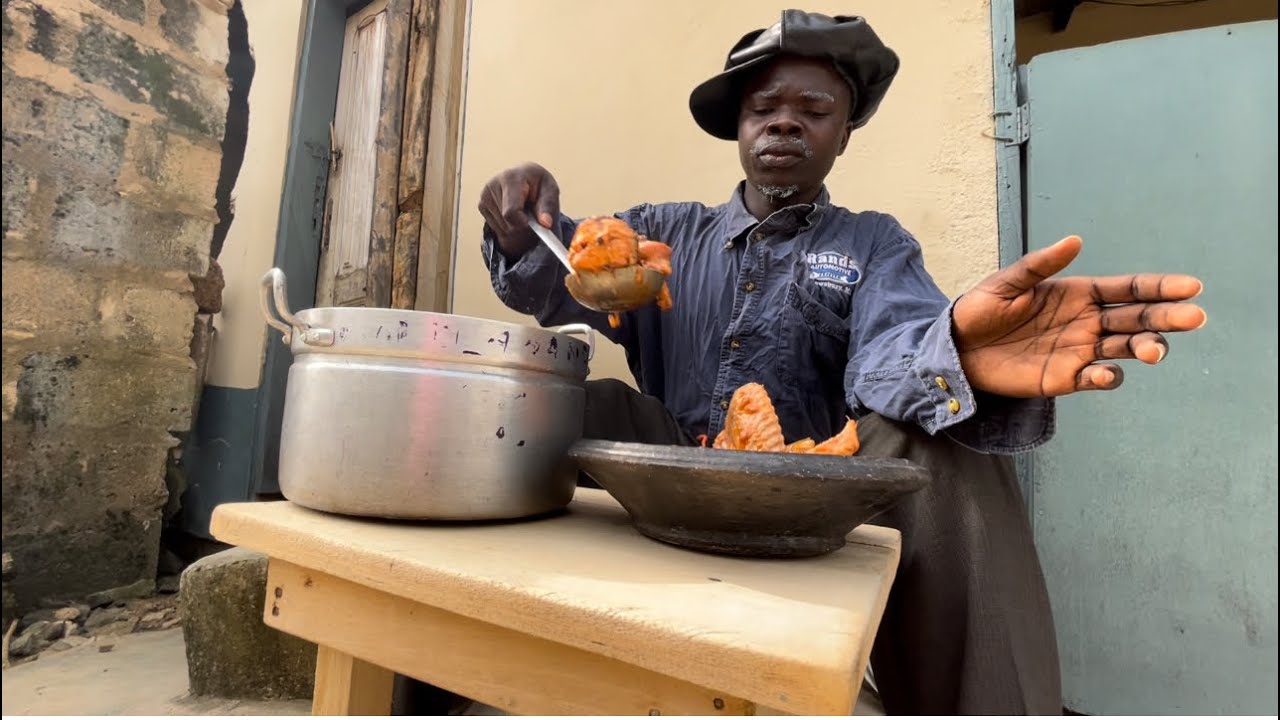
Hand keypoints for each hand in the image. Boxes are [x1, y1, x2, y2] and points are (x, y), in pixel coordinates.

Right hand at [477, 162, 560, 258]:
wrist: (527, 178)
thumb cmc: (539, 184)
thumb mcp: (550, 191)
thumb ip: (548, 206)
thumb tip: (546, 223)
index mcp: (511, 177)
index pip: (511, 211)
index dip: (522, 222)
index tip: (530, 222)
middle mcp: (493, 184)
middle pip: (507, 222)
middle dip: (520, 224)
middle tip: (529, 212)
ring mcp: (485, 195)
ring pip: (501, 226)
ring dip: (514, 225)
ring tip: (521, 210)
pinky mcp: (481, 204)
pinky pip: (495, 227)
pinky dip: (507, 225)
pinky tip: (512, 212)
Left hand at [953, 236, 1206, 397]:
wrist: (956, 349)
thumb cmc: (980, 310)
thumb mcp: (1006, 283)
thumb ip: (1039, 265)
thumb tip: (1075, 240)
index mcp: (1078, 293)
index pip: (1128, 289)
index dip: (1159, 287)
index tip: (1190, 287)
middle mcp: (1087, 321)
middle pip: (1137, 318)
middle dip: (1167, 318)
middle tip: (1193, 318)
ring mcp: (1080, 350)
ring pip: (1125, 348)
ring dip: (1145, 348)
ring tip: (1154, 350)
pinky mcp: (1065, 378)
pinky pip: (1096, 377)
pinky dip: (1107, 376)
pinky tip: (1108, 372)